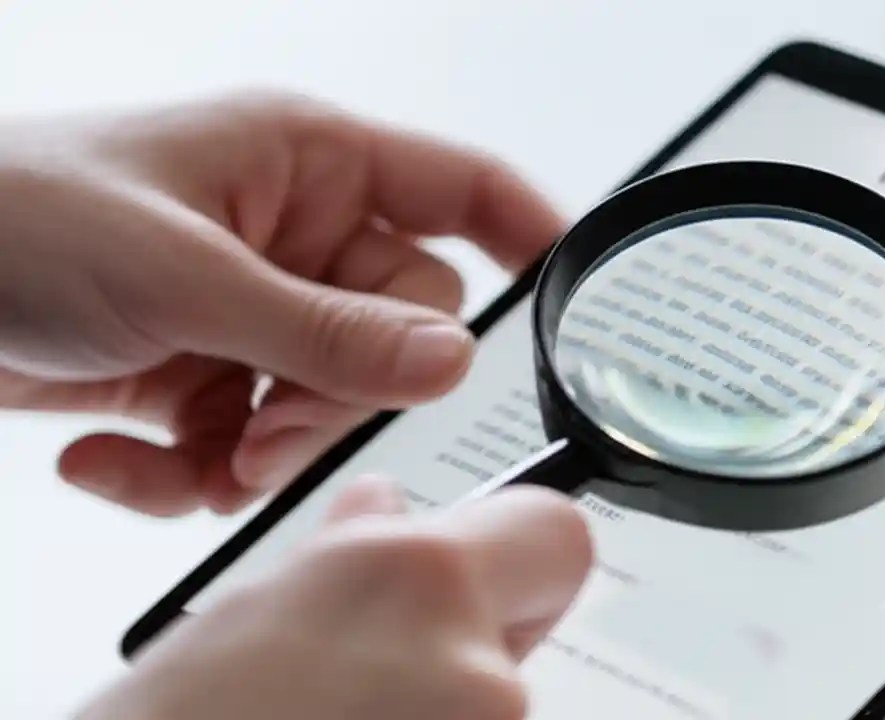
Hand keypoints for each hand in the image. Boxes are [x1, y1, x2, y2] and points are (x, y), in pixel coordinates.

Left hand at [0, 91, 563, 514]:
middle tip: (275, 429)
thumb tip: (446, 362)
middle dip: (339, 397)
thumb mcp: (183, 274)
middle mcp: (291, 233)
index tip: (574, 291)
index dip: (530, 232)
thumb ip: (324, 330)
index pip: (461, 189)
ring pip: (327, 401)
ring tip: (198, 458)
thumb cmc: (6, 211)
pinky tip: (121, 459)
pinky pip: (247, 438)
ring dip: (263, 449)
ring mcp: (248, 306)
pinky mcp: (197, 370)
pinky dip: (190, 471)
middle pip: (399, 330)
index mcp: (309, 163)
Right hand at [76, 476, 593, 719]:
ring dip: (438, 704)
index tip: (493, 580)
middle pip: (525, 626)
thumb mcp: (242, 618)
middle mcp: (466, 661)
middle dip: (482, 636)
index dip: (524, 554)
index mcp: (408, 576)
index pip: (557, 531)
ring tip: (337, 716)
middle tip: (390, 669)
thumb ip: (345, 552)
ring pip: (492, 699)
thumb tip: (383, 507)